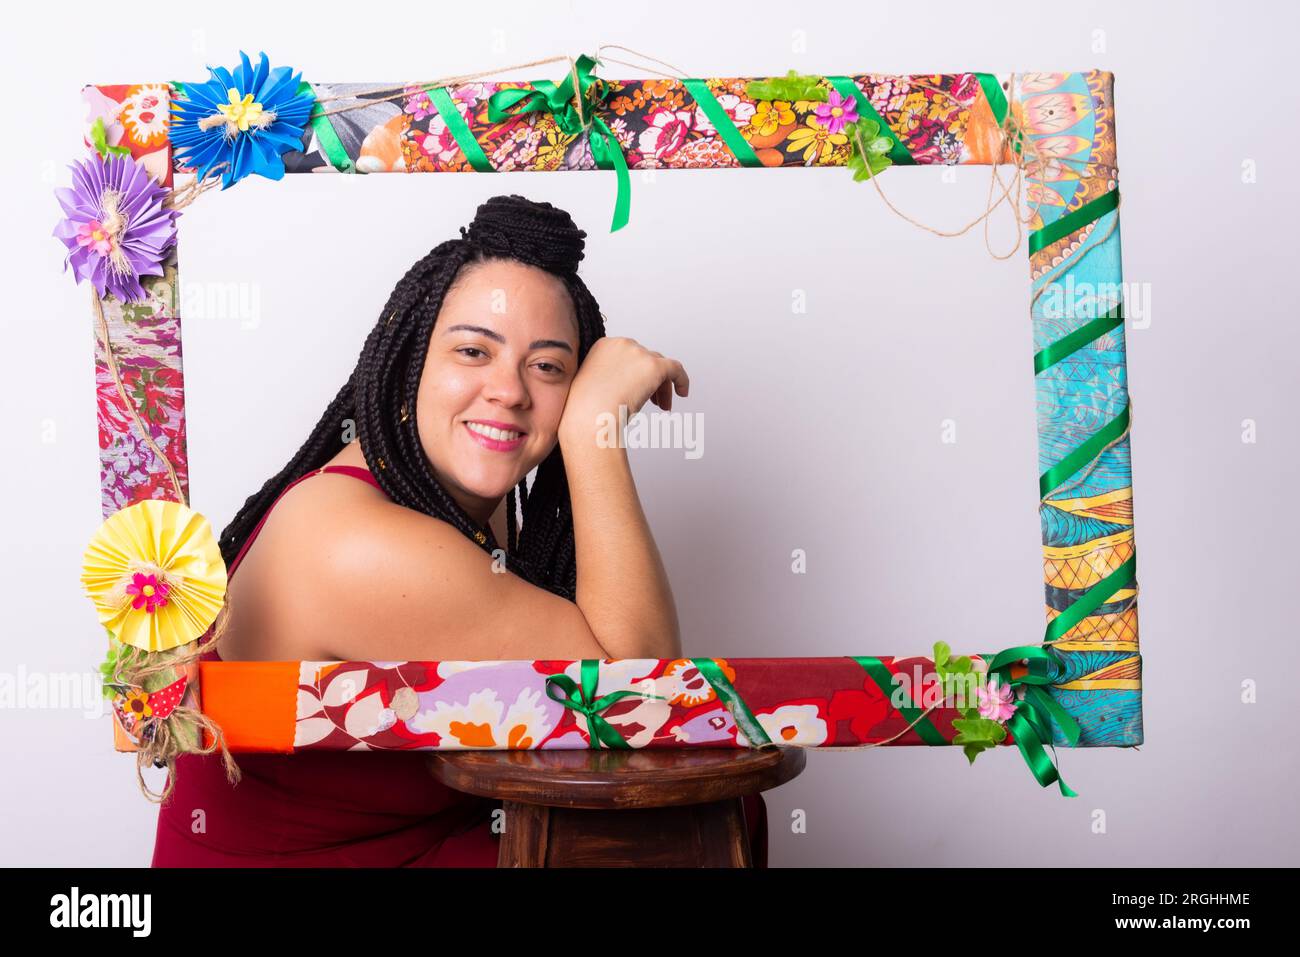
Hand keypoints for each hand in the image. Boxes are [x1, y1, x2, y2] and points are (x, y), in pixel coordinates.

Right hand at [560, 337, 689, 437]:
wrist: (589, 418)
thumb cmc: (586, 411)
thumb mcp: (591, 385)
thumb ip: (607, 378)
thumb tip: (623, 387)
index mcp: (604, 346)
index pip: (630, 356)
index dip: (637, 374)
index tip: (638, 391)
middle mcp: (621, 344)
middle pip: (646, 360)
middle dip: (651, 381)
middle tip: (654, 402)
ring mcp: (638, 353)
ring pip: (660, 367)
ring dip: (662, 386)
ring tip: (663, 407)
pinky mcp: (654, 366)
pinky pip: (676, 369)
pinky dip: (682, 380)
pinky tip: (683, 393)